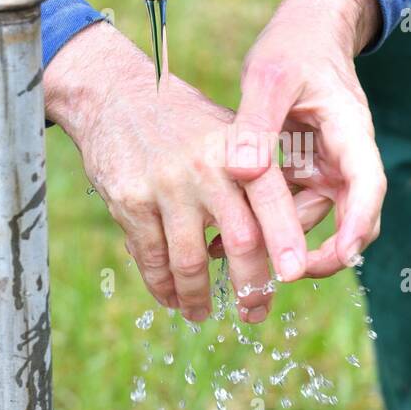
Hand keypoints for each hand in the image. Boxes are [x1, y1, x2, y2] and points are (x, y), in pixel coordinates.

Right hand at [45, 21, 299, 322]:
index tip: (294, 274)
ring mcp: (166, 184)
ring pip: (191, 260)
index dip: (285, 239)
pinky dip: (163, 286)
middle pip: (240, 240)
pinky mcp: (130, 200)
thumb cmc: (187, 121)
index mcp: (240, 147)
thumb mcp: (230, 131)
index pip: (271, 199)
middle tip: (255, 312)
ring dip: (200, 296)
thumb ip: (260, 176)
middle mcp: (206, 166)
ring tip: (203, 314)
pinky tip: (171, 298)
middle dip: (252, 285)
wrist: (116, 95)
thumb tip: (294, 235)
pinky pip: (152, 257)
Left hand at [225, 0, 386, 278]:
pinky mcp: (308, 172)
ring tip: (224, 254)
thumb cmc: (293, 47)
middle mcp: (347, 158)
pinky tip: (223, 233)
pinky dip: (266, 222)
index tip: (342, 255)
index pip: (368, 187)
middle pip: (352, 220)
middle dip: (322, 254)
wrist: (306, 32)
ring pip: (315, 219)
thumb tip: (241, 172)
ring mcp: (329, 168)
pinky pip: (292, 207)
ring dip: (281, 240)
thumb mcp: (268, 76)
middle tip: (278, 276)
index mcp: (351, 132)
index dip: (357, 225)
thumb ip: (256, 123)